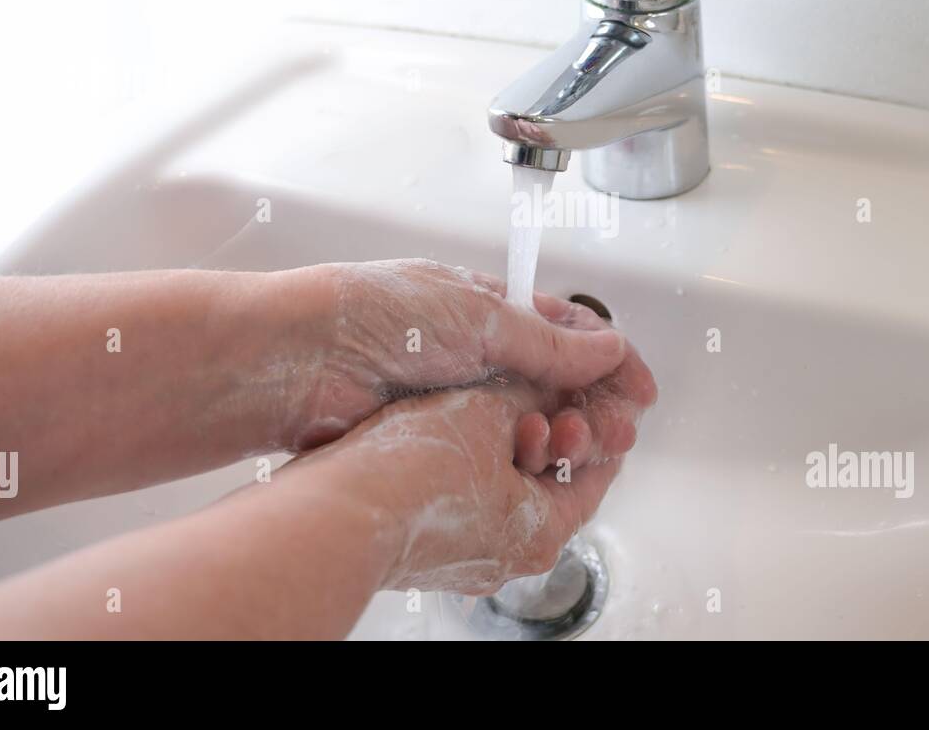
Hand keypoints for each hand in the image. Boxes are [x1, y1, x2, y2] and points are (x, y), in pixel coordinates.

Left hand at [275, 260, 628, 451]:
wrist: (301, 362)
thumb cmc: (373, 314)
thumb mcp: (476, 315)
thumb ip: (546, 341)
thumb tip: (606, 347)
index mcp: (489, 308)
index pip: (566, 334)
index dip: (608, 360)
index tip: (638, 389)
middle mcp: (478, 352)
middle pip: (557, 382)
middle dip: (595, 404)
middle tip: (617, 429)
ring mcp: (460, 396)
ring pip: (532, 420)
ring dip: (567, 433)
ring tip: (584, 446)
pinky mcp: (439, 435)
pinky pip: (498, 450)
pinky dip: (527, 458)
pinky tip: (544, 464)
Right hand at [297, 374, 649, 595]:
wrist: (334, 513)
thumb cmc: (412, 471)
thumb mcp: (489, 407)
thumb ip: (534, 388)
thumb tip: (560, 373)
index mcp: (543, 532)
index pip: (594, 471)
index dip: (594, 419)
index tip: (590, 389)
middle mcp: (509, 555)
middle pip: (547, 478)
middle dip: (544, 425)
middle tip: (538, 390)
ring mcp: (464, 554)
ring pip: (502, 484)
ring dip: (502, 439)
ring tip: (490, 400)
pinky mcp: (424, 545)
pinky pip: (463, 496)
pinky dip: (467, 459)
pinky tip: (451, 422)